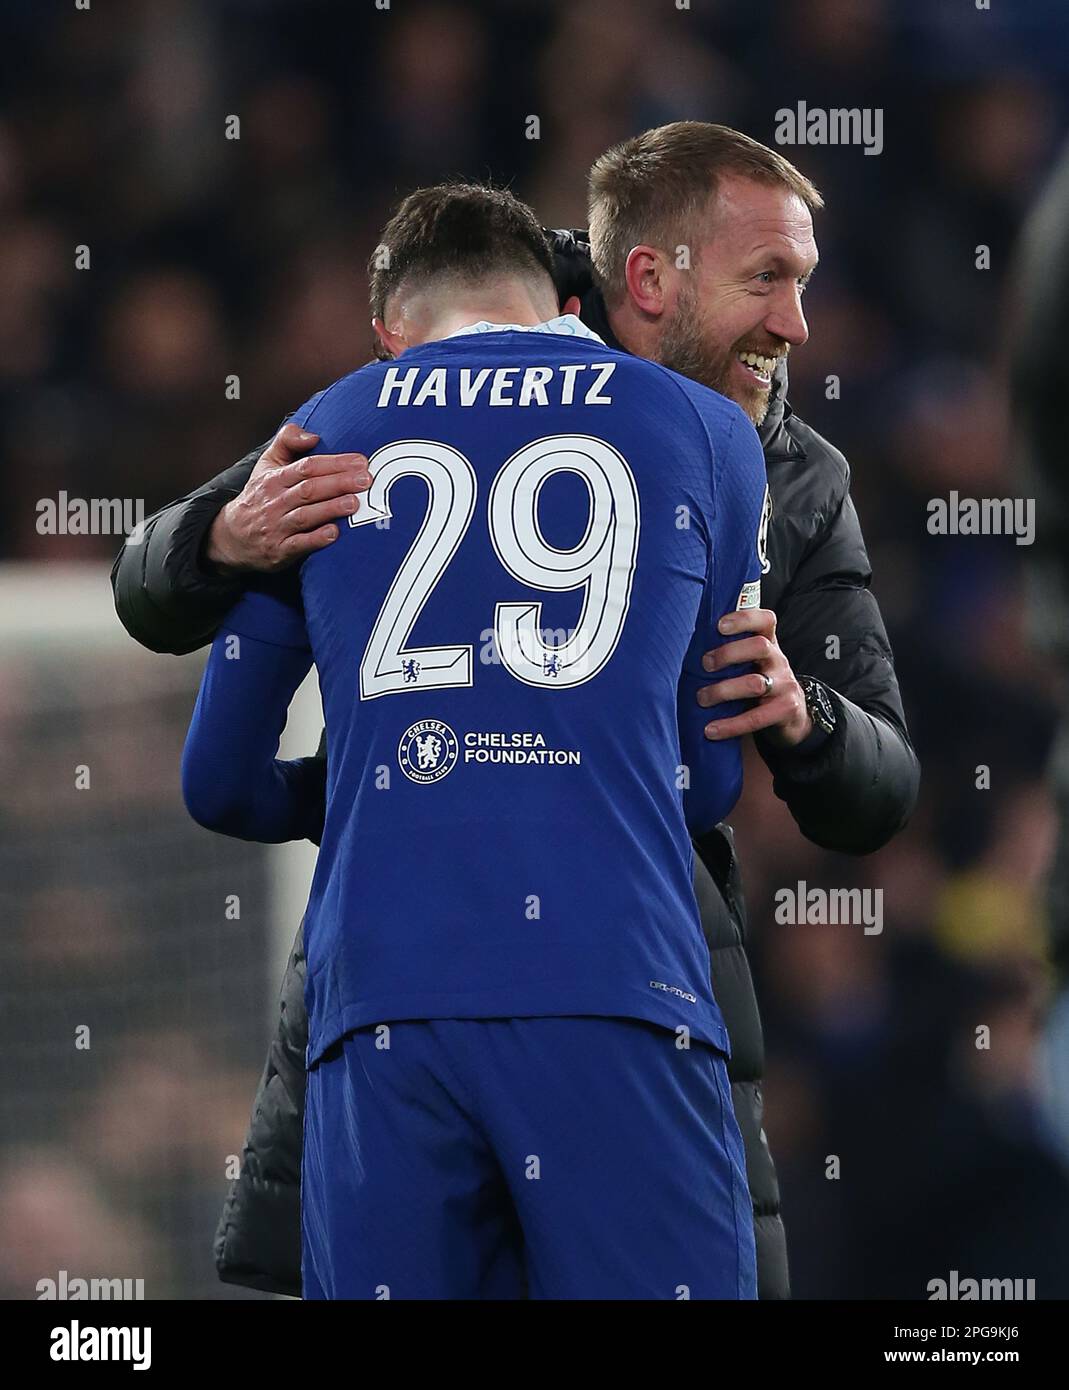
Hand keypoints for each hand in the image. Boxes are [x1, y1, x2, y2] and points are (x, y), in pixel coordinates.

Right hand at [206, 423, 370, 572]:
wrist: (231, 536)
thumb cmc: (258, 497)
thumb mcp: (266, 464)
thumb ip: (287, 441)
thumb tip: (313, 435)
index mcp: (274, 479)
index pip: (307, 467)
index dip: (334, 463)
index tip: (360, 461)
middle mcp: (275, 501)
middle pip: (309, 489)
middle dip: (339, 483)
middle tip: (365, 480)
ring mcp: (276, 527)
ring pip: (305, 515)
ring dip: (330, 508)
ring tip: (355, 503)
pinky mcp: (279, 550)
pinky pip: (299, 544)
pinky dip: (316, 539)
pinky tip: (335, 533)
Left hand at [698, 607, 812, 747]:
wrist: (792, 715)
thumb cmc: (757, 681)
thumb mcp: (749, 661)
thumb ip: (729, 651)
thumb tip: (681, 647)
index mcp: (768, 643)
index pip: (765, 620)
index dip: (744, 619)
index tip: (719, 625)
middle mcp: (778, 660)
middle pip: (760, 646)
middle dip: (728, 654)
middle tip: (704, 665)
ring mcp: (785, 684)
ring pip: (756, 683)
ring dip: (723, 690)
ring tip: (702, 699)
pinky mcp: (785, 710)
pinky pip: (756, 718)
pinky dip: (731, 725)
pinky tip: (711, 730)